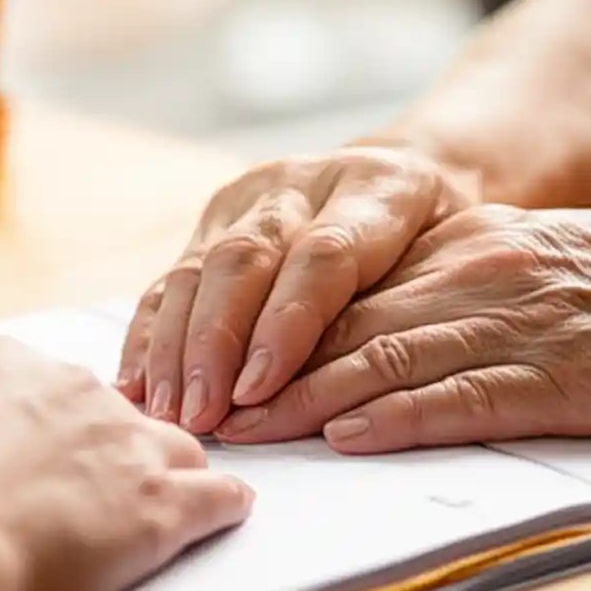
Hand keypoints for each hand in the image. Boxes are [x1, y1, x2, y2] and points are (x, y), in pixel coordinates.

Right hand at [0, 337, 253, 590]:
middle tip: (105, 476)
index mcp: (9, 363)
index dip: (52, 422)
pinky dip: (223, 506)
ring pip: (178, 446)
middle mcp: (78, 391)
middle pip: (120, 412)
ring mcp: (125, 445)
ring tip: (175, 491)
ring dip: (176, 469)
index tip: (48, 445)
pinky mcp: (158, 506)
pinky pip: (217, 498)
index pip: (52, 385)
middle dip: (115, 443)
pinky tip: (226, 512)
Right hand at [116, 145, 472, 434]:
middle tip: (203, 414)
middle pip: (246, 260)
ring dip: (176, 347)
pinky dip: (150, 334)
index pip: (322, 256)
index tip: (258, 389)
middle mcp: (301, 183)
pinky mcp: (211, 222)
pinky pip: (172, 278)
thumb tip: (372, 388)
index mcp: (377, 188)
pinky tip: (136, 384)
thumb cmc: (438, 240)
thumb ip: (414, 304)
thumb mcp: (454, 259)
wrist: (399, 176)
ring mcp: (248, 199)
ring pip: (199, 269)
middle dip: (216, 343)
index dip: (287, 323)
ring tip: (168, 411)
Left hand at [215, 205, 590, 452]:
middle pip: (349, 327)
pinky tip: (349, 434)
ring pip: (388, 359)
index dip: (277, 331)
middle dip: (267, 369)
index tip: (223, 363)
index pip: (352, 294)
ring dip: (307, 398)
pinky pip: (464, 397)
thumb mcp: (540, 260)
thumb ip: (466, 283)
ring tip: (249, 430)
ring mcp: (520, 326)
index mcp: (471, 248)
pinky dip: (399, 417)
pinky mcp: (562, 378)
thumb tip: (394, 320)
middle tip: (204, 407)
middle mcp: (480, 278)